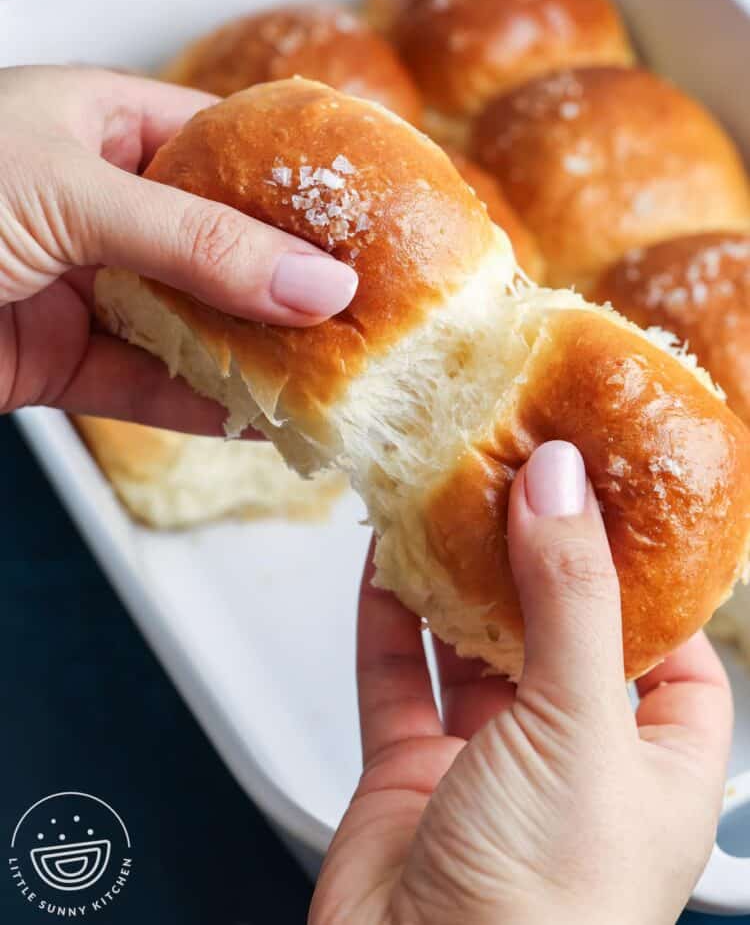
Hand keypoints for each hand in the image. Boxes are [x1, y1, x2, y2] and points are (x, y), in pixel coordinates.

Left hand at [0, 66, 356, 431]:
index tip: (363, 220)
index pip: (223, 145)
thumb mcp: (72, 193)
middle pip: (217, 243)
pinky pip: (140, 385)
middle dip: (284, 279)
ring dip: (252, 353)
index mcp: (98, 125)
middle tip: (363, 308)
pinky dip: (195, 407)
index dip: (293, 183)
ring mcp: (77, 286)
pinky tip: (255, 419)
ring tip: (330, 374)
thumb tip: (316, 282)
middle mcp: (96, 204)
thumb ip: (197, 241)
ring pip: (186, 322)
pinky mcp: (54, 361)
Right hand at [311, 441, 731, 924]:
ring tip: (448, 499)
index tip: (611, 500)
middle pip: (557, 635)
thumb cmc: (545, 914)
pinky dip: (389, 618)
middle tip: (516, 478)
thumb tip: (560, 482)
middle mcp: (574, 763)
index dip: (644, 575)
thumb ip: (569, 596)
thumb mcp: (581, 727)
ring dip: (456, 581)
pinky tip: (385, 561)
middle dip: (533, 560)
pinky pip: (399, 679)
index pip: (672, 651)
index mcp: (654, 765)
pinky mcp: (411, 777)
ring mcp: (488, 768)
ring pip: (472, 651)